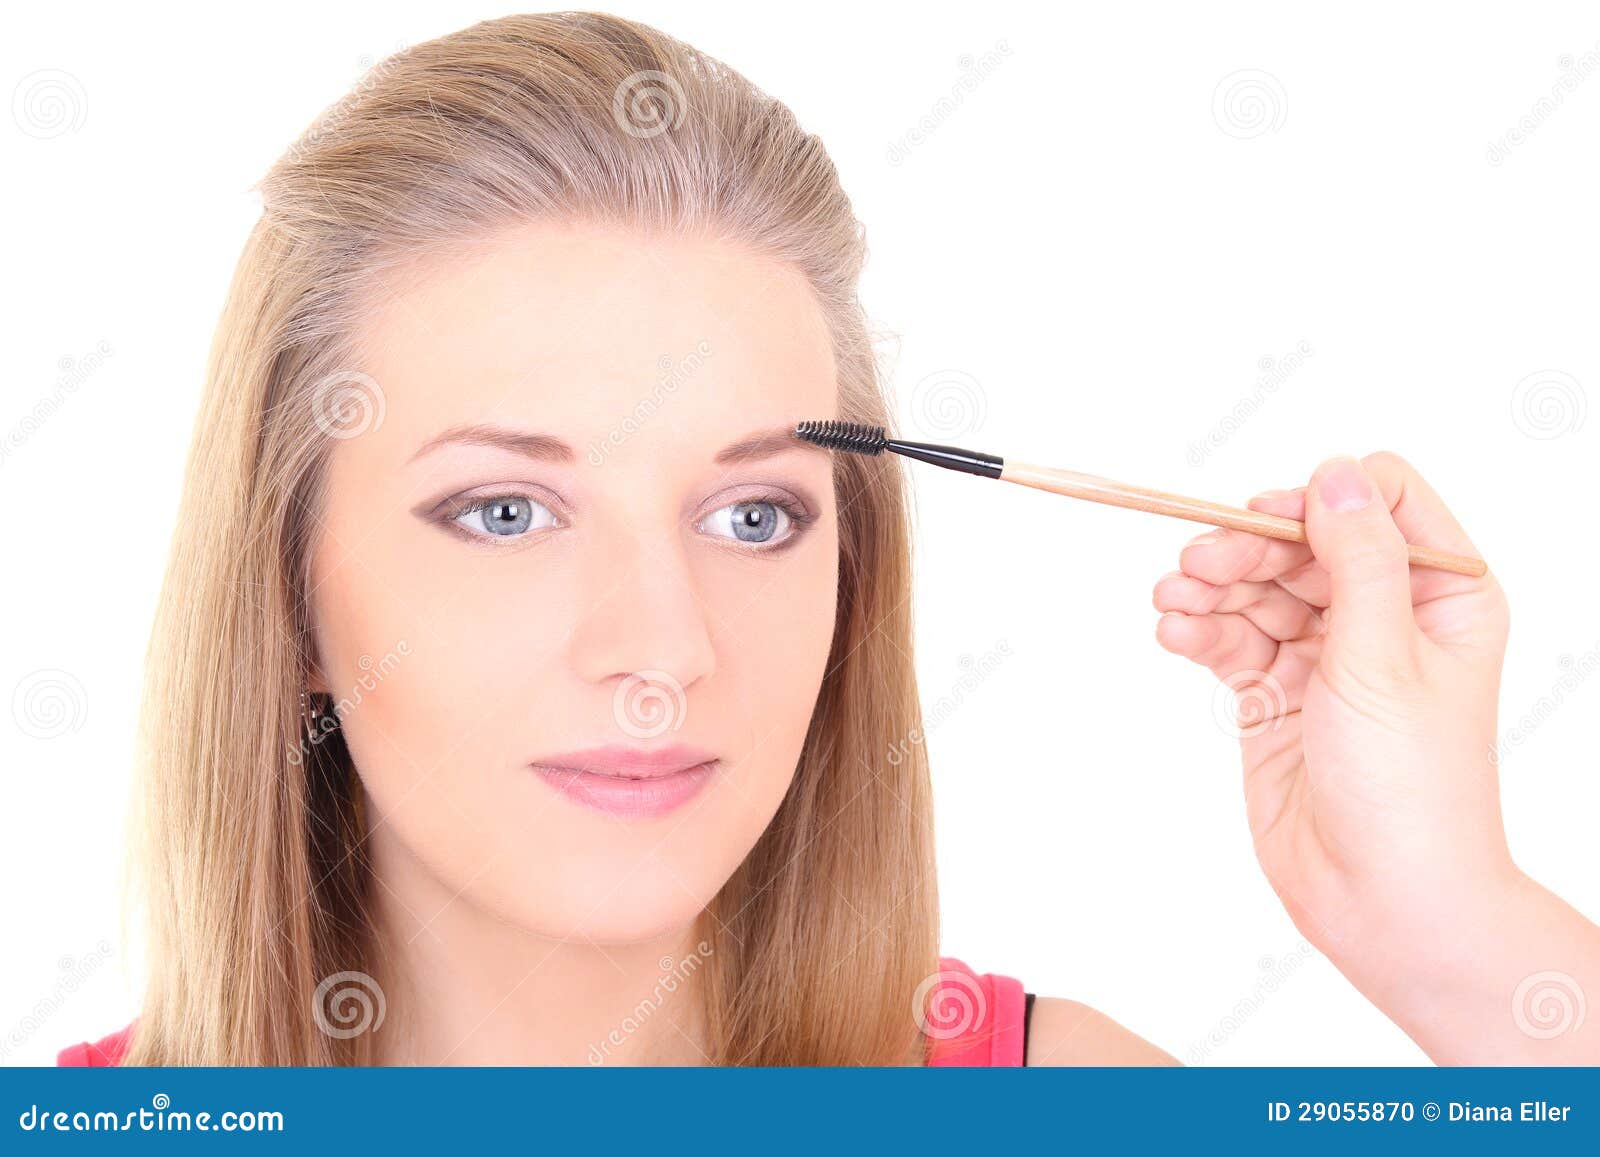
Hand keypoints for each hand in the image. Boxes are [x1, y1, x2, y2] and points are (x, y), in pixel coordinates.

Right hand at [1151, 453, 1513, 961]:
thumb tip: (1336, 473)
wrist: (1384, 900)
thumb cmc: (1411, 788)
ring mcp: (1326, 655)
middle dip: (1246, 548)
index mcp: (1444, 595)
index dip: (1322, 504)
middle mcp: (1385, 616)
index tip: (1270, 524)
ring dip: (1210, 586)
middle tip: (1195, 564)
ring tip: (1171, 599)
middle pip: (1302, 543)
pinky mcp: (1275, 694)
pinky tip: (1174, 631)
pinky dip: (1199, 628)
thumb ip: (1358, 560)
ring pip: (1258, 588)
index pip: (1381, 505)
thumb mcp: (1385, 658)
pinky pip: (1230, 637)